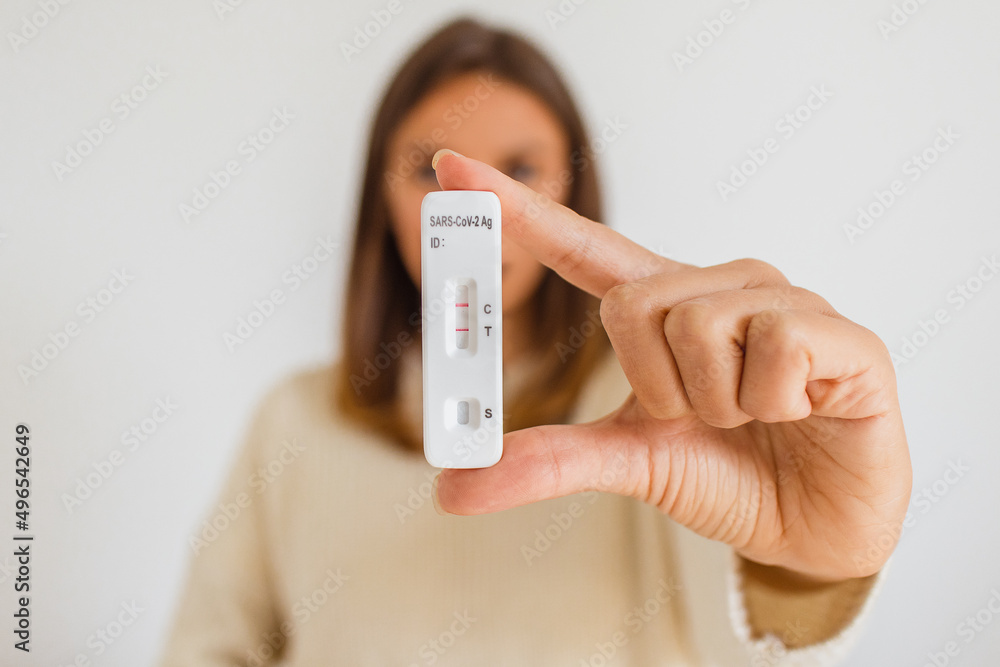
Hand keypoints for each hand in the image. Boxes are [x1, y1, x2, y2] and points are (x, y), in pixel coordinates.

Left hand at [430, 149, 911, 581]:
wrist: (816, 530)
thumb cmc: (727, 473)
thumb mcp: (629, 461)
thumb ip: (549, 462)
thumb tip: (452, 488)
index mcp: (664, 308)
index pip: (582, 246)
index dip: (517, 209)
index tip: (448, 167)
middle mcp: (718, 288)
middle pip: (632, 305)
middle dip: (655, 388)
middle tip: (701, 416)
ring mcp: (782, 302)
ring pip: (698, 327)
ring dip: (715, 403)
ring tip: (755, 416)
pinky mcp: (840, 331)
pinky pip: (773, 347)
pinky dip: (772, 403)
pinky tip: (800, 410)